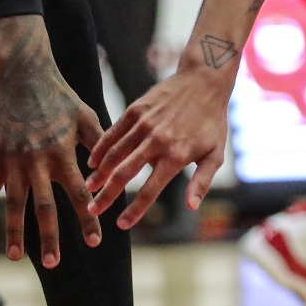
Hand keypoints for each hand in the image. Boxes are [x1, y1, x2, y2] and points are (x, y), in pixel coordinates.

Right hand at [0, 17, 103, 266]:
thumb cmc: (60, 95)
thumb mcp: (87, 116)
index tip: (96, 241)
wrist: (23, 74)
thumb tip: (113, 170)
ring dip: (16, 232)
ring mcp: (13, 160)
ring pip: (15, 204)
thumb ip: (99, 144)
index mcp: (64, 154)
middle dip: (51, 237)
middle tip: (55, 263)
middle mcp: (38, 162)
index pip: (80, 194)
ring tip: (18, 257)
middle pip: (45, 207)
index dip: (88, 219)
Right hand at [86, 64, 233, 228]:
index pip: (150, 190)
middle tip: (93, 209)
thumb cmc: (212, 122)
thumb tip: (191, 207)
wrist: (205, 80)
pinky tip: (92, 161)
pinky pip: (113, 132)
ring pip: (114, 153)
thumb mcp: (215, 154)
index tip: (121, 225)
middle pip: (124, 173)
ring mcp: (145, 123)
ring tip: (89, 188)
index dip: (134, 210)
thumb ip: (202, 181)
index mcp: (177, 155)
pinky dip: (100, 148)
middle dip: (106, 195)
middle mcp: (158, 140)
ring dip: (99, 173)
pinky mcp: (136, 109)